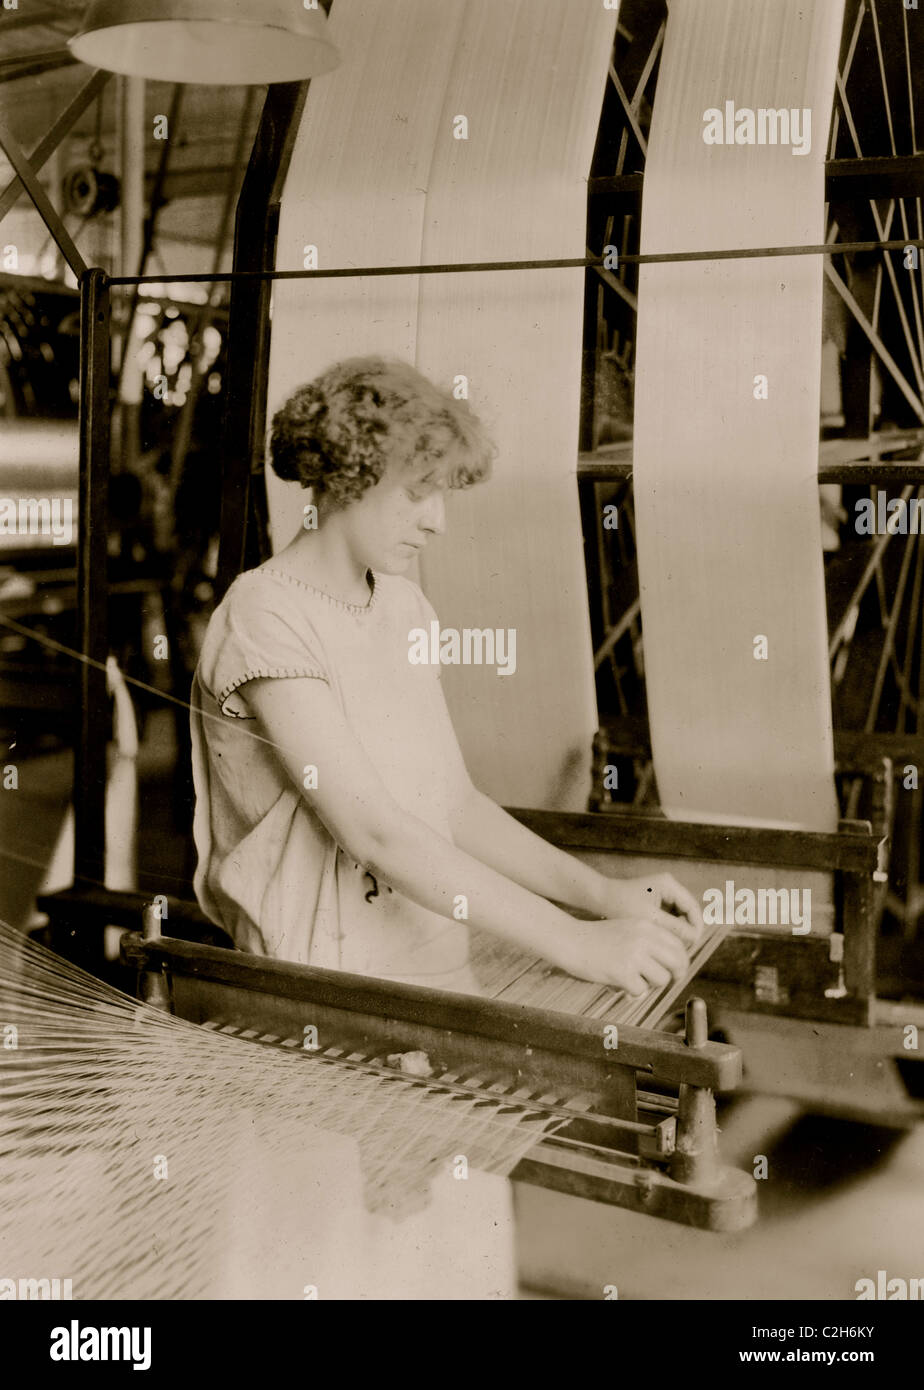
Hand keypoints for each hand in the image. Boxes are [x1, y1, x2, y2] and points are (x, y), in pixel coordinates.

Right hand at [556, 918, 690, 995]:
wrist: (571, 940)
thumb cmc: (597, 938)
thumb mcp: (627, 929)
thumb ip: (649, 942)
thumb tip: (672, 966)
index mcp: (646, 926)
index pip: (678, 945)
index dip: (681, 961)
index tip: (677, 970)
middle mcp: (643, 939)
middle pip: (677, 962)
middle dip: (676, 975)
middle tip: (669, 981)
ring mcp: (634, 955)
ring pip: (662, 979)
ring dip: (651, 985)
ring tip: (636, 980)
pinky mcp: (623, 972)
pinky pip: (641, 990)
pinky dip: (633, 992)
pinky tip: (621, 985)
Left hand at [596, 872, 702, 949]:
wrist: (599, 900)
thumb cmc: (621, 906)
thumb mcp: (650, 919)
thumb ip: (674, 928)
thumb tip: (695, 938)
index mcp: (669, 885)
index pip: (692, 907)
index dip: (696, 926)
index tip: (692, 943)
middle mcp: (669, 886)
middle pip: (688, 911)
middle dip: (688, 929)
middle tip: (683, 948)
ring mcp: (663, 893)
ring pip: (680, 916)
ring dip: (679, 931)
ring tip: (674, 948)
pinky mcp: (656, 901)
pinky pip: (670, 917)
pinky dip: (670, 929)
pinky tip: (664, 942)